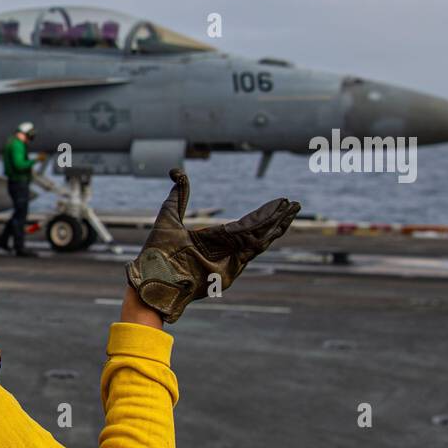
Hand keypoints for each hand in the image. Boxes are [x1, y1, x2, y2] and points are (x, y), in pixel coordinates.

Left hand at [125, 168, 298, 322]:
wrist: (153, 276)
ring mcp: (229, 261)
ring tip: (292, 209)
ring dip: (277, 224)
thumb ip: (178, 195)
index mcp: (213, 240)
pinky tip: (278, 221)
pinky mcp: (231, 269)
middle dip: (277, 218)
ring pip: (261, 239)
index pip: (244, 225)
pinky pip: (252, 249)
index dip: (262, 214)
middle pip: (259, 232)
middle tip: (293, 204)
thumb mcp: (169, 215)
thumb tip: (177, 172)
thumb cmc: (157, 252)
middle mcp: (225, 251)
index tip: (278, 202)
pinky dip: (265, 234)